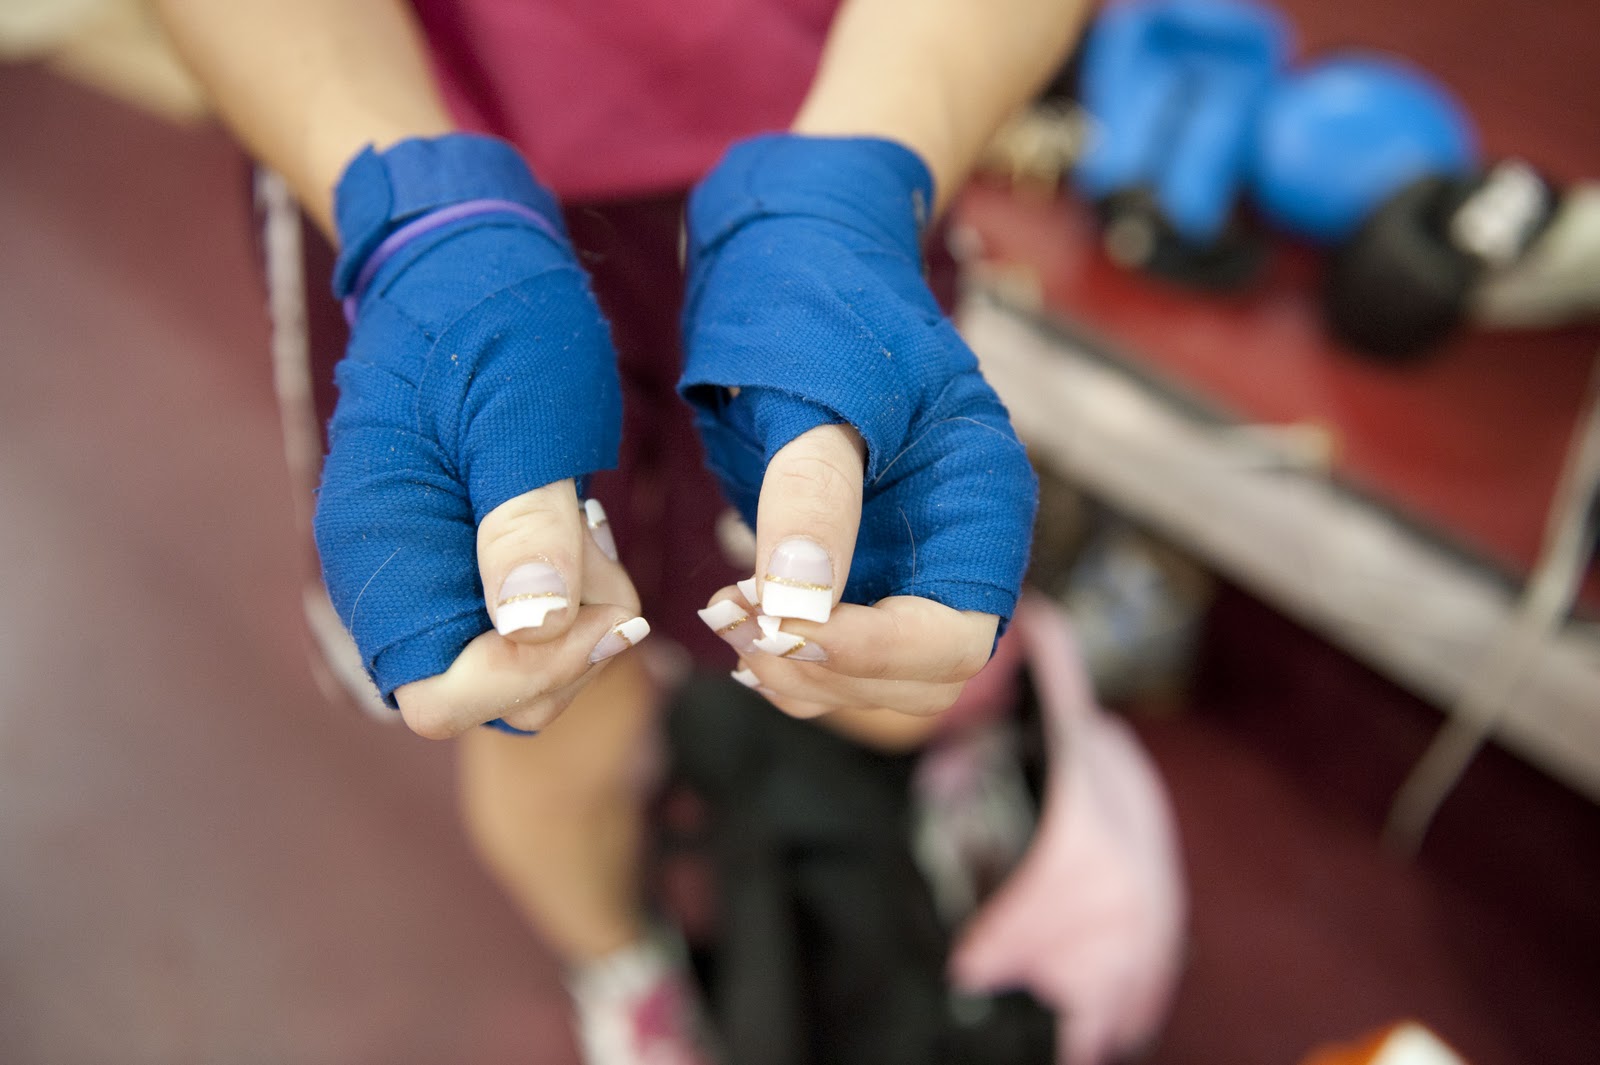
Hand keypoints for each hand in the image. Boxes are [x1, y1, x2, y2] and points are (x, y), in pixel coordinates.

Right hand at [314, 134, 646, 735]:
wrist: (467, 256)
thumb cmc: (491, 319)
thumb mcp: (522, 415)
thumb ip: (525, 525)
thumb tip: (530, 631)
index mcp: (382, 546)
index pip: (442, 697)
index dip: (531, 673)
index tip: (602, 612)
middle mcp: (390, 574)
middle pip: (485, 693)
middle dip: (565, 646)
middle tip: (601, 545)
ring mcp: (423, 566)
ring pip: (515, 661)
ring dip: (574, 617)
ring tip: (589, 520)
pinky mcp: (457, 554)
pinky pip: (520, 616)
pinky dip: (566, 591)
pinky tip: (579, 522)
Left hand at [680, 135, 1036, 715]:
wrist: (791, 242)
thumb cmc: (811, 295)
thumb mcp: (814, 385)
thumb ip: (813, 496)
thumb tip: (800, 607)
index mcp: (983, 494)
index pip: (957, 636)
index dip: (870, 655)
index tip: (778, 630)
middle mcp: (961, 536)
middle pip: (924, 675)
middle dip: (831, 672)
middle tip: (738, 627)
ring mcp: (915, 550)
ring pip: (881, 676)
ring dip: (805, 673)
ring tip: (729, 621)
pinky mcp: (866, 555)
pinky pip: (843, 642)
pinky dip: (793, 651)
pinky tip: (741, 613)